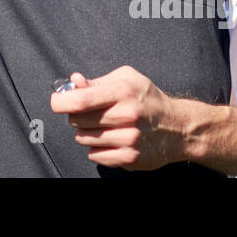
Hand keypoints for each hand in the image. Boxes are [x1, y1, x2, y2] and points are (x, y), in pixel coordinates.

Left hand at [50, 65, 188, 170]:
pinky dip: (97, 148)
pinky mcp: (129, 158)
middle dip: (76, 116)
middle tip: (90, 113)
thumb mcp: (127, 78)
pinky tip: (111, 139)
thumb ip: (97, 80)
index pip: (80, 100)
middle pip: (77, 120)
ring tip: (104, 126)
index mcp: (123, 92)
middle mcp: (126, 116)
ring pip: (83, 138)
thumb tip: (74, 82)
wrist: (179, 128)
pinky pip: (94, 155)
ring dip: (87, 132)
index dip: (61, 101)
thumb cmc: (150, 100)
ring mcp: (128, 140)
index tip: (58, 101)